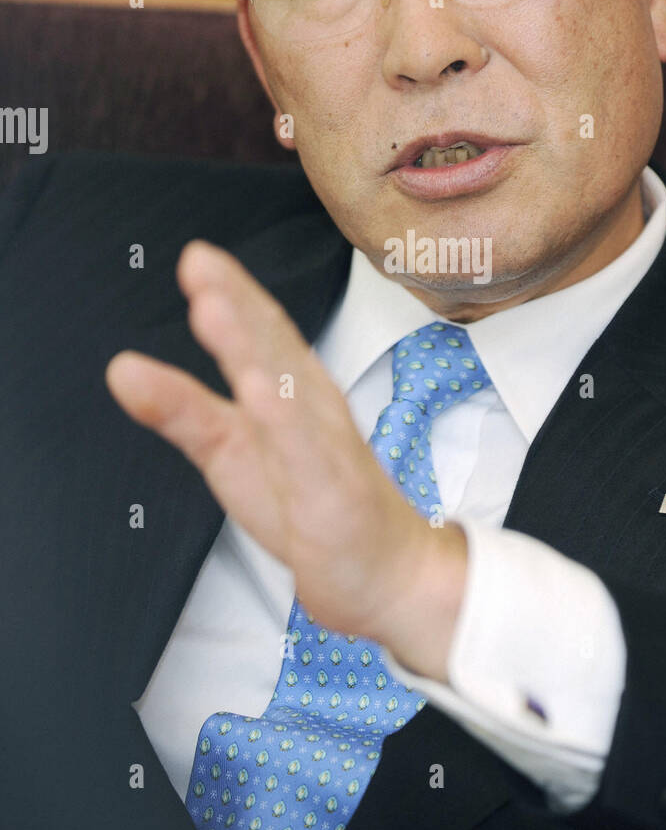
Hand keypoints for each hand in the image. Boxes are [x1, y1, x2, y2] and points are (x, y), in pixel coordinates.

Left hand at [104, 240, 466, 678]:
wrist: (379, 571)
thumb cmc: (308, 503)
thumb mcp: (228, 449)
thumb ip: (179, 407)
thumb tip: (120, 367)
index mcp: (290, 389)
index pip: (260, 330)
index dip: (230, 291)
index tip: (196, 258)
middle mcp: (312, 406)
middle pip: (275, 345)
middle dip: (239, 301)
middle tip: (201, 265)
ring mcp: (325, 447)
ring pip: (288, 389)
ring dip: (252, 348)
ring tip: (214, 310)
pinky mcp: (332, 493)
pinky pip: (307, 453)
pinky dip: (285, 421)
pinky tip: (259, 396)